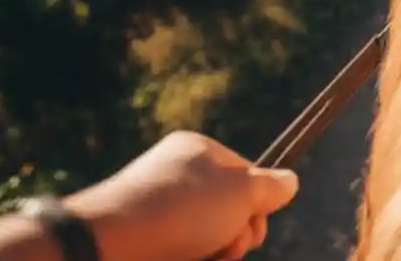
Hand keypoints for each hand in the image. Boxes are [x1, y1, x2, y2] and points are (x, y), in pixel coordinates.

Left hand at [66, 131, 297, 260]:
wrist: (111, 244)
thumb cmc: (181, 210)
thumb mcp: (240, 192)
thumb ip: (271, 187)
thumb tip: (290, 182)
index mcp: (199, 151)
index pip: (248, 174)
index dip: (258, 202)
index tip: (254, 218)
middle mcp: (179, 176)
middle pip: (231, 207)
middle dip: (240, 231)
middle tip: (231, 244)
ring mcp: (161, 209)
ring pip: (211, 234)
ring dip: (222, 250)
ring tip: (210, 258)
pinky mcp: (149, 239)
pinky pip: (187, 248)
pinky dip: (198, 258)